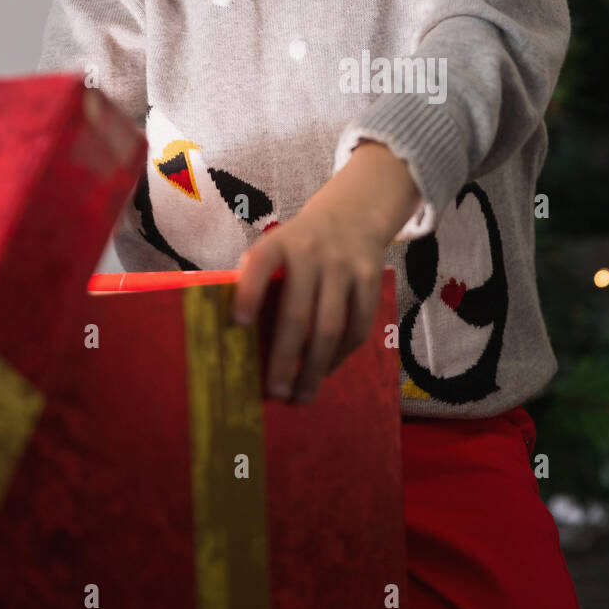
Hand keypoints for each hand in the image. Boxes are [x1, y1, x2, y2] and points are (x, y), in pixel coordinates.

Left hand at [231, 202, 386, 404]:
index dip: (249, 293)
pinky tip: (326, 370)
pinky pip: (358, 327)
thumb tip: (242, 340)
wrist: (354, 212)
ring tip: (301, 395)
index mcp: (280, 242)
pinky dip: (341, 355)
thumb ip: (263, 279)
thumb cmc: (303, 243)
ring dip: (314, 368)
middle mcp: (312, 252)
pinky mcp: (370, 279)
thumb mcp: (279, 245)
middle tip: (275, 393)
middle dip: (284, 358)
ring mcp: (344, 266)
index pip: (260, 264)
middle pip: (297, 314)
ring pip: (331, 328)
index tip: (238, 325)